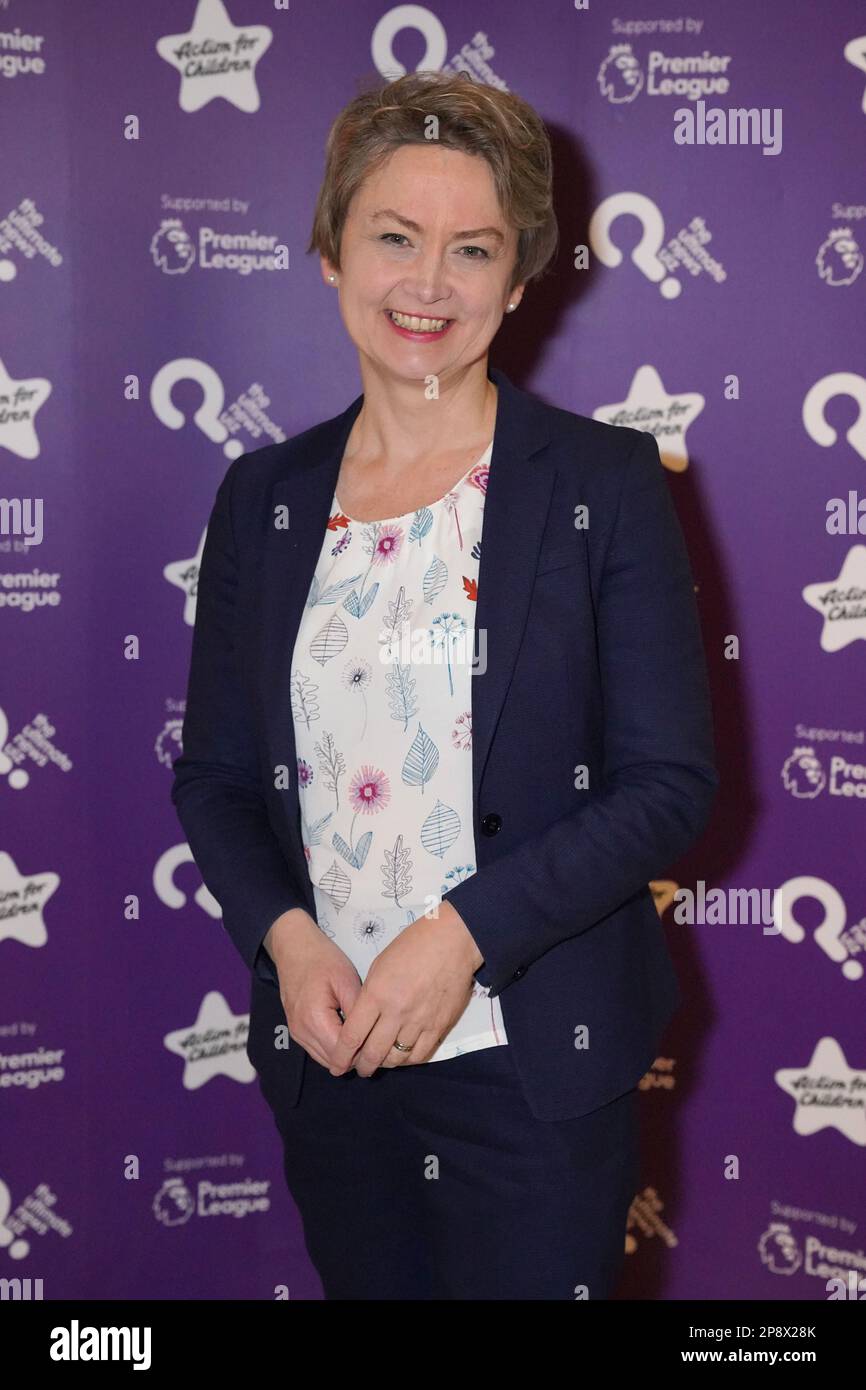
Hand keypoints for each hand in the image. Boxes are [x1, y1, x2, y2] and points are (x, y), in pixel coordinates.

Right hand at [265, 909, 361, 1068]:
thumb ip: (358, 1012)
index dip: (365, 1051)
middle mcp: (302, 1032)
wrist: (294, 947)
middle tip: (377, 1040)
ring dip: (344, 1054)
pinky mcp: (296, 1030)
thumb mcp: (347, 981)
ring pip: (325, 1060)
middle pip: (334, 1062)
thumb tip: (371, 1037)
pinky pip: (317, 1050)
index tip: (382, 1041)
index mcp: (315, 1019)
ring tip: (365, 1037)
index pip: (344, 1054)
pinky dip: (333, 1048)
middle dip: (356, 1056)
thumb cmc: (323, 959)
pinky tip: (349, 1033)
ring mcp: (296, 1033)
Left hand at [327, 901, 483, 1076]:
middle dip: (363, 1066)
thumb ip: (369, 995)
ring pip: (397, 1058)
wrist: (452, 941)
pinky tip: (402, 1056)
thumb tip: (363, 1020)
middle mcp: (396, 1012)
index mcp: (377, 994)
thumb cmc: (412, 946)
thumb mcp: (379, 964)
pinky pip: (420, 1054)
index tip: (338, 1064)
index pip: (352, 1036)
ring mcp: (420, 1021)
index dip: (342, 1055)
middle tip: (359, 1069)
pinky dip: (408, 1060)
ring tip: (381, 1062)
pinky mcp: (439, 1026)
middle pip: (373, 1053)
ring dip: (385, 1064)